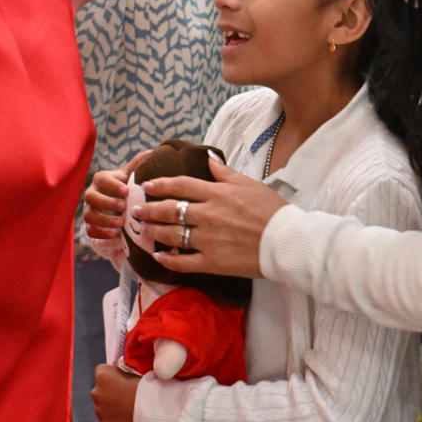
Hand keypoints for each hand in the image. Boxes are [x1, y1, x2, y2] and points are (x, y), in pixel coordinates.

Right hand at [83, 151, 150, 242]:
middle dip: (107, 202)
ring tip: (121, 224)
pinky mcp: (89, 226)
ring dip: (104, 220)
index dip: (112, 184)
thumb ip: (136, 166)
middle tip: (124, 207)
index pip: (101, 179)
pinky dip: (101, 233)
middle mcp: (92, 194)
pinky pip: (90, 231)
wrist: (114, 208)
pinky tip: (115, 235)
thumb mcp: (129, 178)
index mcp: (101, 181)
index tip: (127, 190)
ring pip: (89, 215)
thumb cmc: (123, 189)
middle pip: (90, 196)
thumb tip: (150, 152)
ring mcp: (89, 211)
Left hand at [92, 363, 139, 421]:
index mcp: (102, 376)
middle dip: (108, 392)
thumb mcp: (132, 371)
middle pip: (99, 390)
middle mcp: (96, 392)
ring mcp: (98, 410)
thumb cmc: (143, 387)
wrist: (150, 408)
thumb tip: (115, 367)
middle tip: (123, 396)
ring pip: (100, 407)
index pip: (100, 371)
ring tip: (124, 410)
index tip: (120, 380)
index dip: (111, 376)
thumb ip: (119, 370)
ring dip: (108, 408)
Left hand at [132, 156, 287, 278]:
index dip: (160, 185)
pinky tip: (159, 256)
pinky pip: (183, 262)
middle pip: (170, 210)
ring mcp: (208, 240)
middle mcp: (207, 215)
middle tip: (135, 211)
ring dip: (154, 232)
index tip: (146, 186)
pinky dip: (168, 259)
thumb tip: (209, 159)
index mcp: (217, 194)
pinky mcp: (212, 262)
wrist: (286, 241)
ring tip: (144, 231)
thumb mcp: (249, 184)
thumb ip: (225, 173)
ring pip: (172, 235)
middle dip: (149, 210)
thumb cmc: (272, 211)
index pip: (181, 186)